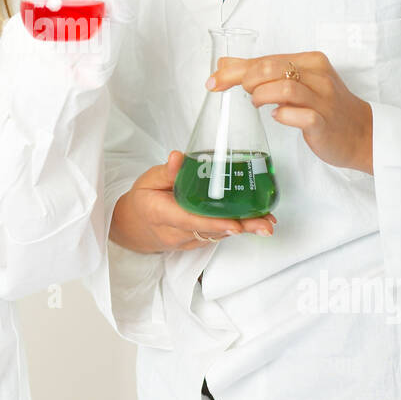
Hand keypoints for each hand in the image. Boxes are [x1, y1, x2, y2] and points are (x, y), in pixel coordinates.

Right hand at [110, 150, 276, 253]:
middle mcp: (175, 232)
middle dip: (240, 228)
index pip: (189, 220)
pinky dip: (236, 228)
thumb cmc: (143, 200)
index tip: (234, 224)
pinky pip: (216, 235)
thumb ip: (167, 171)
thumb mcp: (149, 180)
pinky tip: (255, 222)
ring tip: (267, 222)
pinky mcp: (196, 242)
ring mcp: (186, 241)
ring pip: (217, 235)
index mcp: (160, 214)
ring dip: (243, 229)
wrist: (134, 227)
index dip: (214, 223)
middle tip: (265, 225)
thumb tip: (179, 157)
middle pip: (210, 231)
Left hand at [208, 51, 373, 174]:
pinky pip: (301, 115)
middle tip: (243, 92)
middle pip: (272, 68)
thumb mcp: (296, 82)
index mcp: (310, 61)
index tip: (214, 81)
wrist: (362, 133)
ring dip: (262, 95)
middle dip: (247, 80)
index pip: (266, 58)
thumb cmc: (326, 107)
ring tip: (257, 103)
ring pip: (285, 88)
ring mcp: (322, 99)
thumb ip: (261, 72)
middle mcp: (317, 76)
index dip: (235, 70)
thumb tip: (225, 64)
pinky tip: (277, 117)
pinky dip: (283, 115)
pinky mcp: (324, 122)